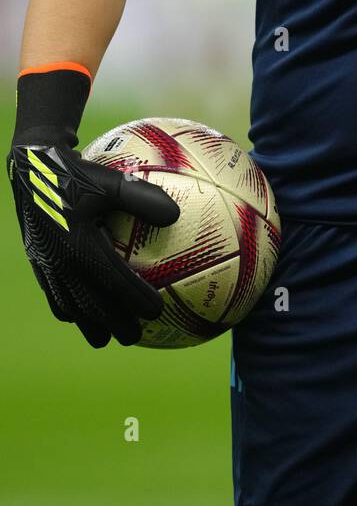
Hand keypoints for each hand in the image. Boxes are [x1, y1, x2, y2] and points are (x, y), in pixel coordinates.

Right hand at [7, 138, 179, 346]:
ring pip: (68, 305)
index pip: (114, 283)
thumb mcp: (112, 180)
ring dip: (88, 324)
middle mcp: (60, 261)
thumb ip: (143, 198)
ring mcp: (45, 264)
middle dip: (113, 324)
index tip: (157, 313)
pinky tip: (78, 313)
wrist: (32, 166)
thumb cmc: (77, 171)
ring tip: (104, 339)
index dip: (135, 300)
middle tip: (134, 338)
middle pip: (90, 305)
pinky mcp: (37, 260)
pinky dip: (68, 309)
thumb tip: (176, 215)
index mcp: (79, 246)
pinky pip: (53, 294)